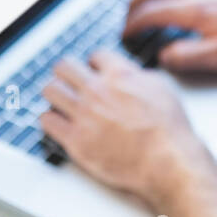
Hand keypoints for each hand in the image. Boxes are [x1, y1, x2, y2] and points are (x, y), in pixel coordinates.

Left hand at [40, 49, 192, 197]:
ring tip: (62, 101)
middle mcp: (97, 90)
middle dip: (68, 73)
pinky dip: (51, 119)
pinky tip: (60, 123)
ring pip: (50, 90)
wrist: (166, 161)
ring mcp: (83, 114)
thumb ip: (140, 75)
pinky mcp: (75, 140)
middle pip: (64, 67)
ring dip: (56, 94)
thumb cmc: (169, 129)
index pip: (95, 55)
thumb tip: (129, 72)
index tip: (96, 72)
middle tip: (71, 82)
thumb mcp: (162, 87)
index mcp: (120, 74)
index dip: (96, 64)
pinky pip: (47, 120)